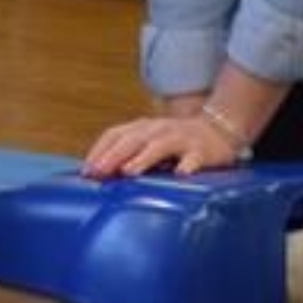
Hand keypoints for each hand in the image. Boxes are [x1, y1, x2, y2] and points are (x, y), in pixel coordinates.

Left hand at [82, 112, 243, 178]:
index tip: (85, 170)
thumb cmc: (175, 141)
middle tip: (97, 172)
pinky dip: (186, 165)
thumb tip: (99, 173)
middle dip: (112, 155)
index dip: (98, 150)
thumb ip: (128, 153)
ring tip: (128, 172)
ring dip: (142, 158)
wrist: (217, 129)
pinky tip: (180, 175)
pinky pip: (193, 158)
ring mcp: (179, 138)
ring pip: (158, 146)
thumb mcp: (149, 142)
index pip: (114, 135)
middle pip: (130, 140)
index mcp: (141, 127)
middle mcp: (157, 129)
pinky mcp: (201, 150)